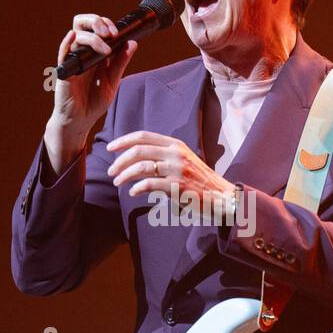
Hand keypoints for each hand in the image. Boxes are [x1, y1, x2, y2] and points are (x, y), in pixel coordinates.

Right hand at [52, 14, 139, 135]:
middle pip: (83, 24)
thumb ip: (120, 63)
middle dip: (96, 22)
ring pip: (76, 36)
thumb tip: (132, 43)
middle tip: (110, 33)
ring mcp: (73, 61)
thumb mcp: (113, 81)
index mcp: (94, 53)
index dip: (106, 24)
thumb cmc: (94, 102)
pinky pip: (63, 53)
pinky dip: (67, 42)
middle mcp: (83, 53)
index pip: (97, 28)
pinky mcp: (65, 71)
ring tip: (106, 49)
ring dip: (92, 38)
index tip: (117, 32)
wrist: (81, 120)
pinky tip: (73, 37)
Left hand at [107, 131, 235, 210]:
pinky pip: (150, 184)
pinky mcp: (178, 186)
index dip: (123, 141)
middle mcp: (175, 154)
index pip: (143, 136)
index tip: (110, 148)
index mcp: (175, 144)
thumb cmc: (199, 180)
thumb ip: (163, 156)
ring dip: (125, 175)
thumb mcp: (183, 160)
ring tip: (118, 182)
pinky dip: (137, 188)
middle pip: (138, 150)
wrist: (222, 196)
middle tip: (111, 171)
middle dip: (120, 161)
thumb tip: (134, 160)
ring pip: (141, 166)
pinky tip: (133, 192)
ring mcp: (177, 169)